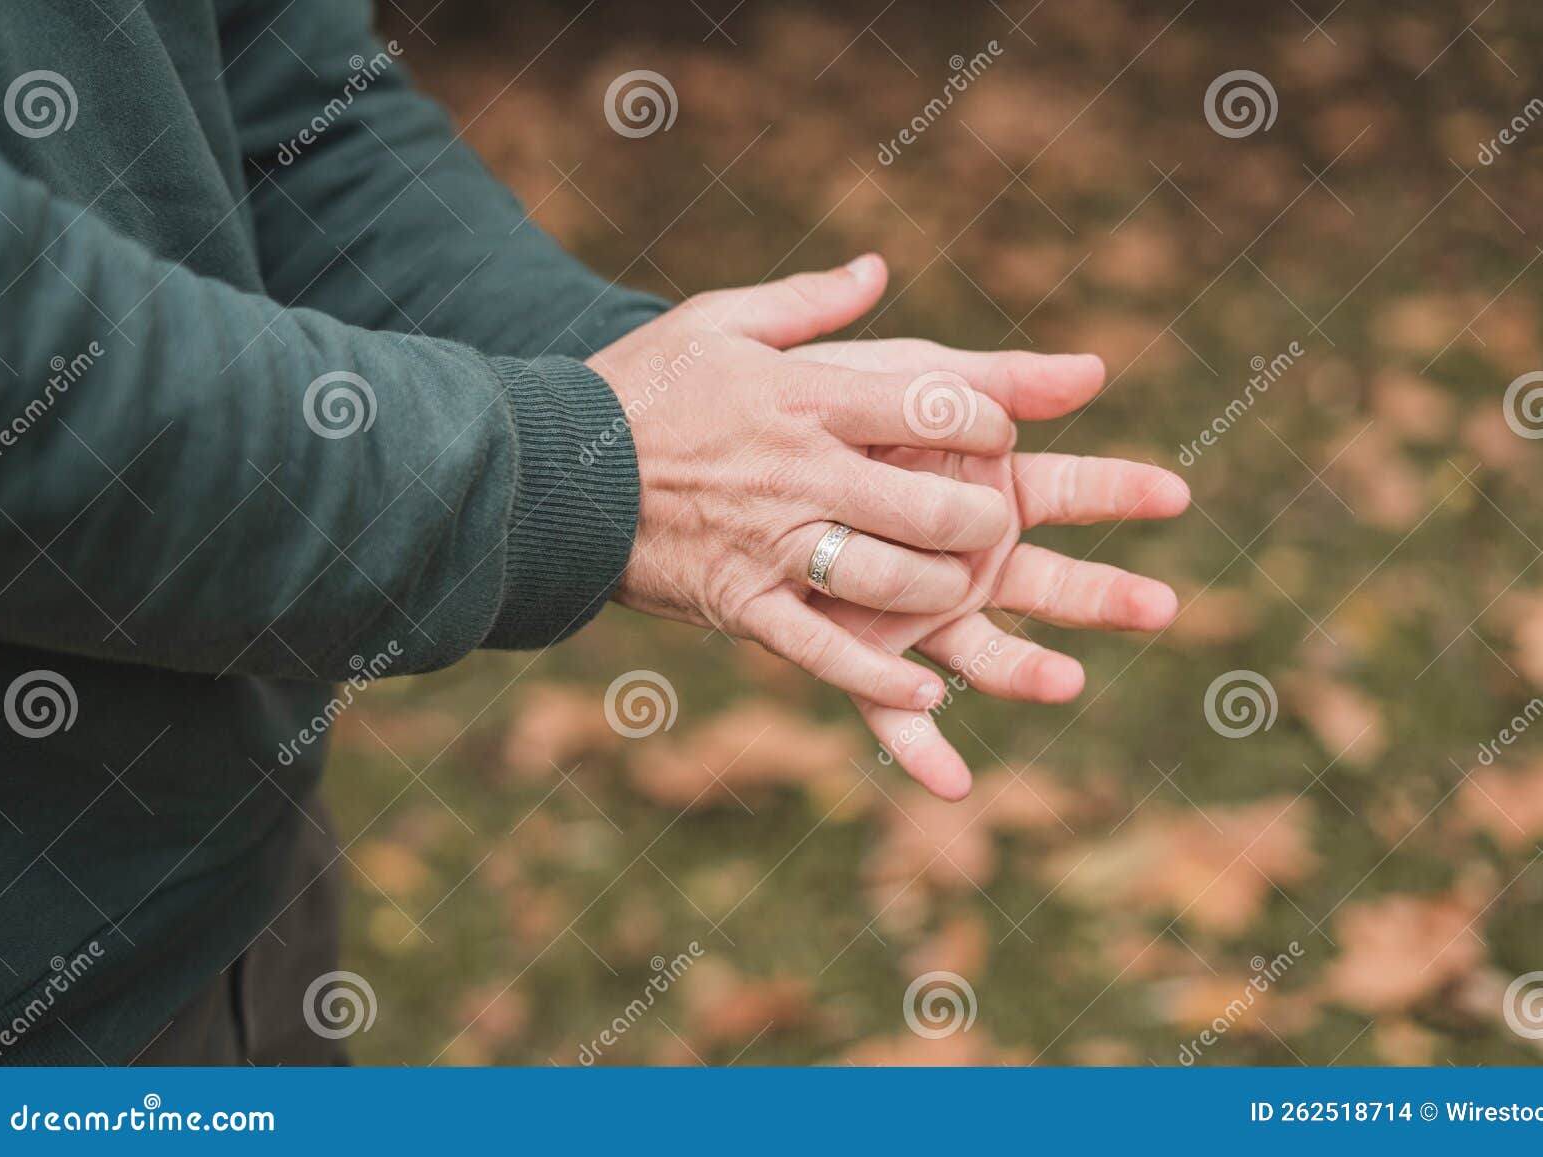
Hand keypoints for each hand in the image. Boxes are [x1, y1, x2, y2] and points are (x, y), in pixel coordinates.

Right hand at [589, 257, 1019, 711]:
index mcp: (804, 397)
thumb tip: (878, 269)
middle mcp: (799, 472)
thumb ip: (808, 301)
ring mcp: (769, 543)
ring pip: (888, 578)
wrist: (547, 469)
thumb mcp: (718, 321)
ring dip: (941, 589)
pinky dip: (879, 678)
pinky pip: (821, 650)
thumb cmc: (638, 388)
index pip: (932, 407)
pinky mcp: (739, 602)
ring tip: (958, 584)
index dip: (988, 422)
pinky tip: (927, 692)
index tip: (995, 433)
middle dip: (981, 520)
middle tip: (994, 524)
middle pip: (927, 507)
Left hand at [792, 337, 1188, 798]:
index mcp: (986, 492)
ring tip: (1066, 684)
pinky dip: (922, 749)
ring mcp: (922, 614)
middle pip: (1052, 583)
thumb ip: (994, 380)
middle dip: (1106, 595)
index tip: (1175, 491)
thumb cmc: (831, 412)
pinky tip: (952, 784)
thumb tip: (1096, 369)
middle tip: (1161, 605)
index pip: (1072, 491)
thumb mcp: (909, 382)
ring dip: (1028, 673)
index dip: (1121, 490)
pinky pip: (893, 712)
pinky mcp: (865, 656)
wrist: (732, 455)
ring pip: (988, 653)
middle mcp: (968, 563)